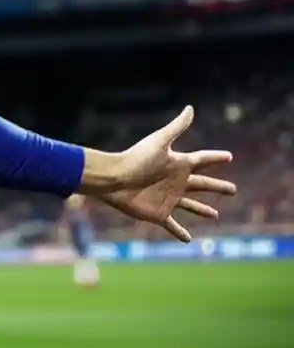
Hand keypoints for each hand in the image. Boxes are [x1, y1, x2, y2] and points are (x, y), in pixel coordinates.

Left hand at [90, 106, 237, 241]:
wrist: (114, 178)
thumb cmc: (136, 159)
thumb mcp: (160, 142)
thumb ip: (177, 127)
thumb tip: (190, 108)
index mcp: (178, 164)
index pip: (202, 160)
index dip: (215, 158)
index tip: (228, 156)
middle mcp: (175, 182)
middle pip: (202, 185)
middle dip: (217, 187)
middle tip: (233, 190)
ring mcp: (168, 199)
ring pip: (191, 206)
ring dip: (202, 210)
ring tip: (215, 215)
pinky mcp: (159, 214)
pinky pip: (172, 225)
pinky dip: (179, 232)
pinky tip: (188, 239)